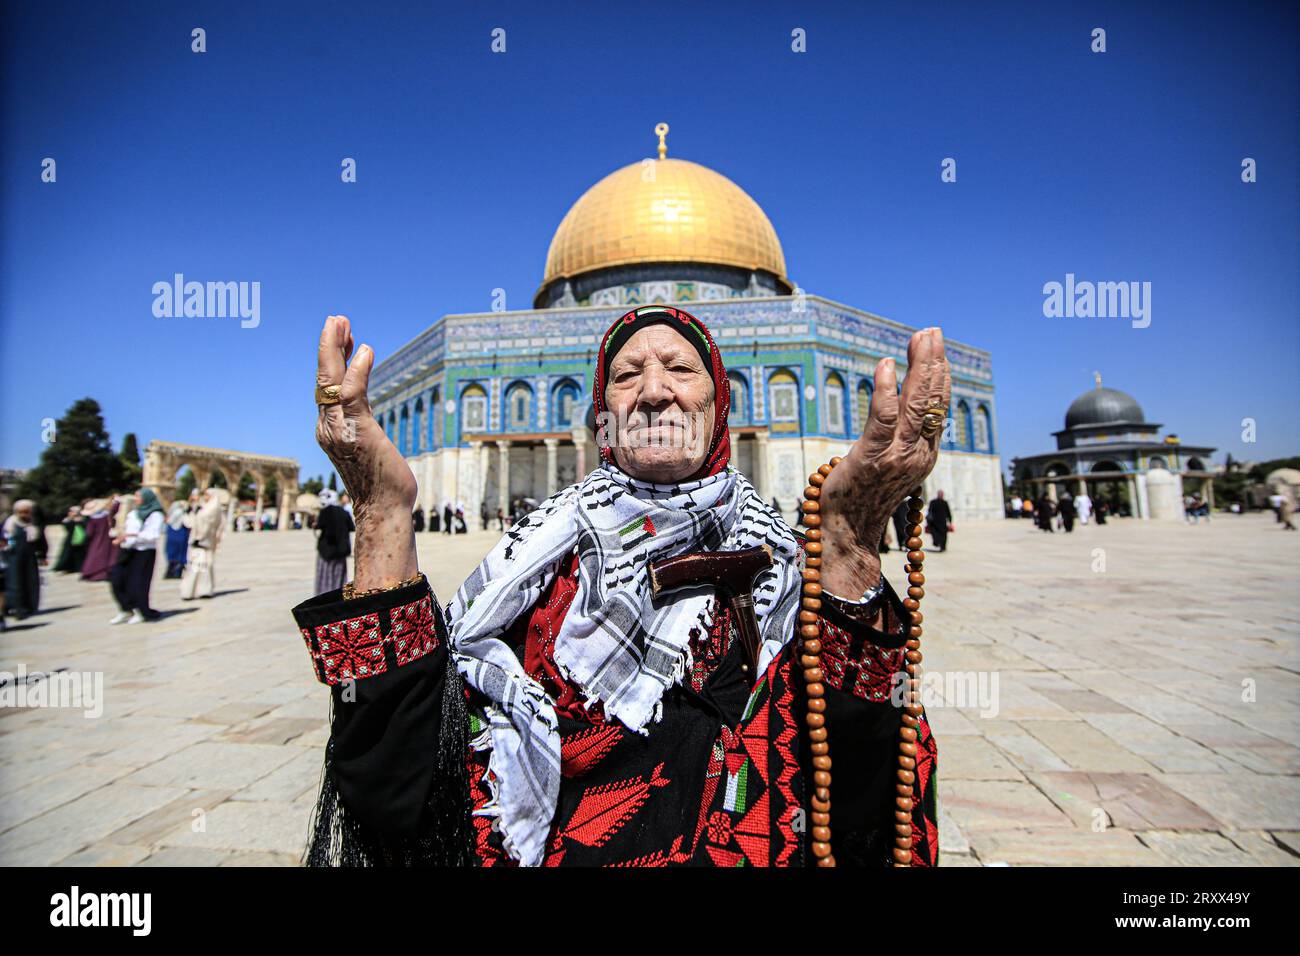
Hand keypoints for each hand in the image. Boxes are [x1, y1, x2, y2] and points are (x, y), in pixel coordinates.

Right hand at [316, 314, 417, 588]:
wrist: (384, 509)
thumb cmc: (381, 483)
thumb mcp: (369, 446)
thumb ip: (362, 425)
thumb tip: (365, 413)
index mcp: (329, 430)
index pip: (326, 388)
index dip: (334, 360)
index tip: (343, 338)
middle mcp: (328, 427)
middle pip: (322, 379)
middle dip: (329, 347)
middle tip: (336, 320)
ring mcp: (340, 430)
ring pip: (330, 381)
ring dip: (335, 349)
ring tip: (342, 324)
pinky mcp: (357, 432)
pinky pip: (352, 394)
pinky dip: (357, 370)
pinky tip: (365, 351)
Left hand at [817, 327, 950, 596]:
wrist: (846, 531)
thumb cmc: (861, 494)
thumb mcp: (888, 461)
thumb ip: (898, 436)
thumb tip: (897, 406)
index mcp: (925, 455)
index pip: (938, 408)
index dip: (939, 376)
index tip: (935, 348)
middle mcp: (918, 454)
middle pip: (933, 401)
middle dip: (933, 362)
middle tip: (932, 332)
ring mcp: (897, 457)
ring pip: (916, 405)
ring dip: (919, 367)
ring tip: (920, 338)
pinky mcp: (872, 458)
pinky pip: (883, 419)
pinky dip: (886, 389)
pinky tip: (885, 365)